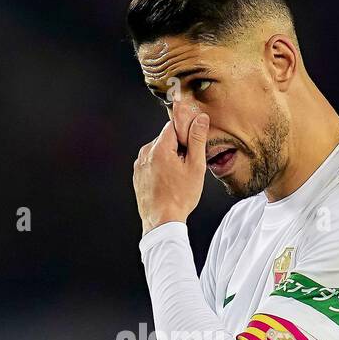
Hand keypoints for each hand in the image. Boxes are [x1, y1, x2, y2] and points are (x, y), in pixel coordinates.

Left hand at [133, 112, 208, 235]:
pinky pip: (152, 162)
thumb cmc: (179, 197)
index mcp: (159, 148)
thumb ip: (197, 139)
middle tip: (188, 164)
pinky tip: (169, 181)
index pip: (172, 125)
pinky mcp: (138, 174)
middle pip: (165, 138)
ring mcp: (139, 164)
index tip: (192, 144)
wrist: (161, 220)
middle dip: (178, 146)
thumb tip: (200, 119)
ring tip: (178, 176)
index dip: (185, 132)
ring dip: (170, 157)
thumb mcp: (195, 166)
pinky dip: (161, 166)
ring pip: (159, 150)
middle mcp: (145, 153)